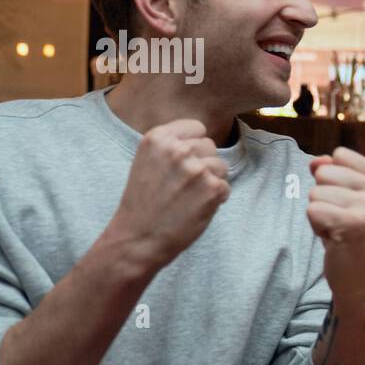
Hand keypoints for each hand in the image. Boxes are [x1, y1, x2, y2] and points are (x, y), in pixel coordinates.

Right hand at [107, 119, 229, 270]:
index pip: (197, 127)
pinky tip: (195, 208)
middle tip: (182, 185)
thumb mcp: (148, 161)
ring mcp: (197, 169)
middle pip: (210, 146)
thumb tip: (202, 138)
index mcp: (159, 138)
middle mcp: (178, 149)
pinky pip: (225, 187)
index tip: (183, 162)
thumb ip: (172, 146)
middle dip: (203, 163)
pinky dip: (216, 199)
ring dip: (211, 181)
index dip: (194, 145)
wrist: (139, 237)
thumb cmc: (144, 202)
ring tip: (188, 197)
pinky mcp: (212, 188)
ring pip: (221, 166)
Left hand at [307, 147, 364, 310]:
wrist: (360, 279)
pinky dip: (316, 227)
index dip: (334, 179)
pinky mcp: (354, 224)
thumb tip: (315, 161)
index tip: (347, 203)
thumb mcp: (345, 196)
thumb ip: (330, 171)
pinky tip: (334, 239)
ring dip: (320, 213)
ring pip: (315, 192)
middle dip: (324, 197)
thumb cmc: (350, 233)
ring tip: (338, 229)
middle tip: (341, 219)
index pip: (338, 155)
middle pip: (324, 172)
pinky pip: (312, 210)